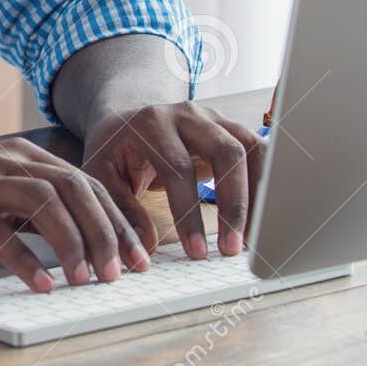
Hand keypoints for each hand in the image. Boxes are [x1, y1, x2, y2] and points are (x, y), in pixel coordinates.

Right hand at [0, 139, 151, 292]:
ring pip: (44, 204)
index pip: (86, 181)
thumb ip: (35, 207)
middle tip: (122, 272)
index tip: (139, 255)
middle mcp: (7, 162)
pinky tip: (43, 286)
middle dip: (106, 232)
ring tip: (88, 280)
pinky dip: (27, 262)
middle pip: (73, 189)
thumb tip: (86, 242)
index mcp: (23, 155)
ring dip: (74, 244)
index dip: (118, 219)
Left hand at [79, 102, 263, 259]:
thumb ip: (120, 210)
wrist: (126, 121)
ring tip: (254, 241)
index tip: (196, 252)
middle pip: (226, 151)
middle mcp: (188, 114)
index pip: (177, 167)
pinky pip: (260, 155)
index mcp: (151, 123)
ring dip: (259, 197)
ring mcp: (215, 118)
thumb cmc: (113, 150)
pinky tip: (262, 220)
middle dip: (234, 204)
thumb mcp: (100, 175)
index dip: (189, 213)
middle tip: (233, 249)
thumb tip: (143, 251)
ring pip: (252, 150)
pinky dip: (267, 186)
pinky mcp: (232, 130)